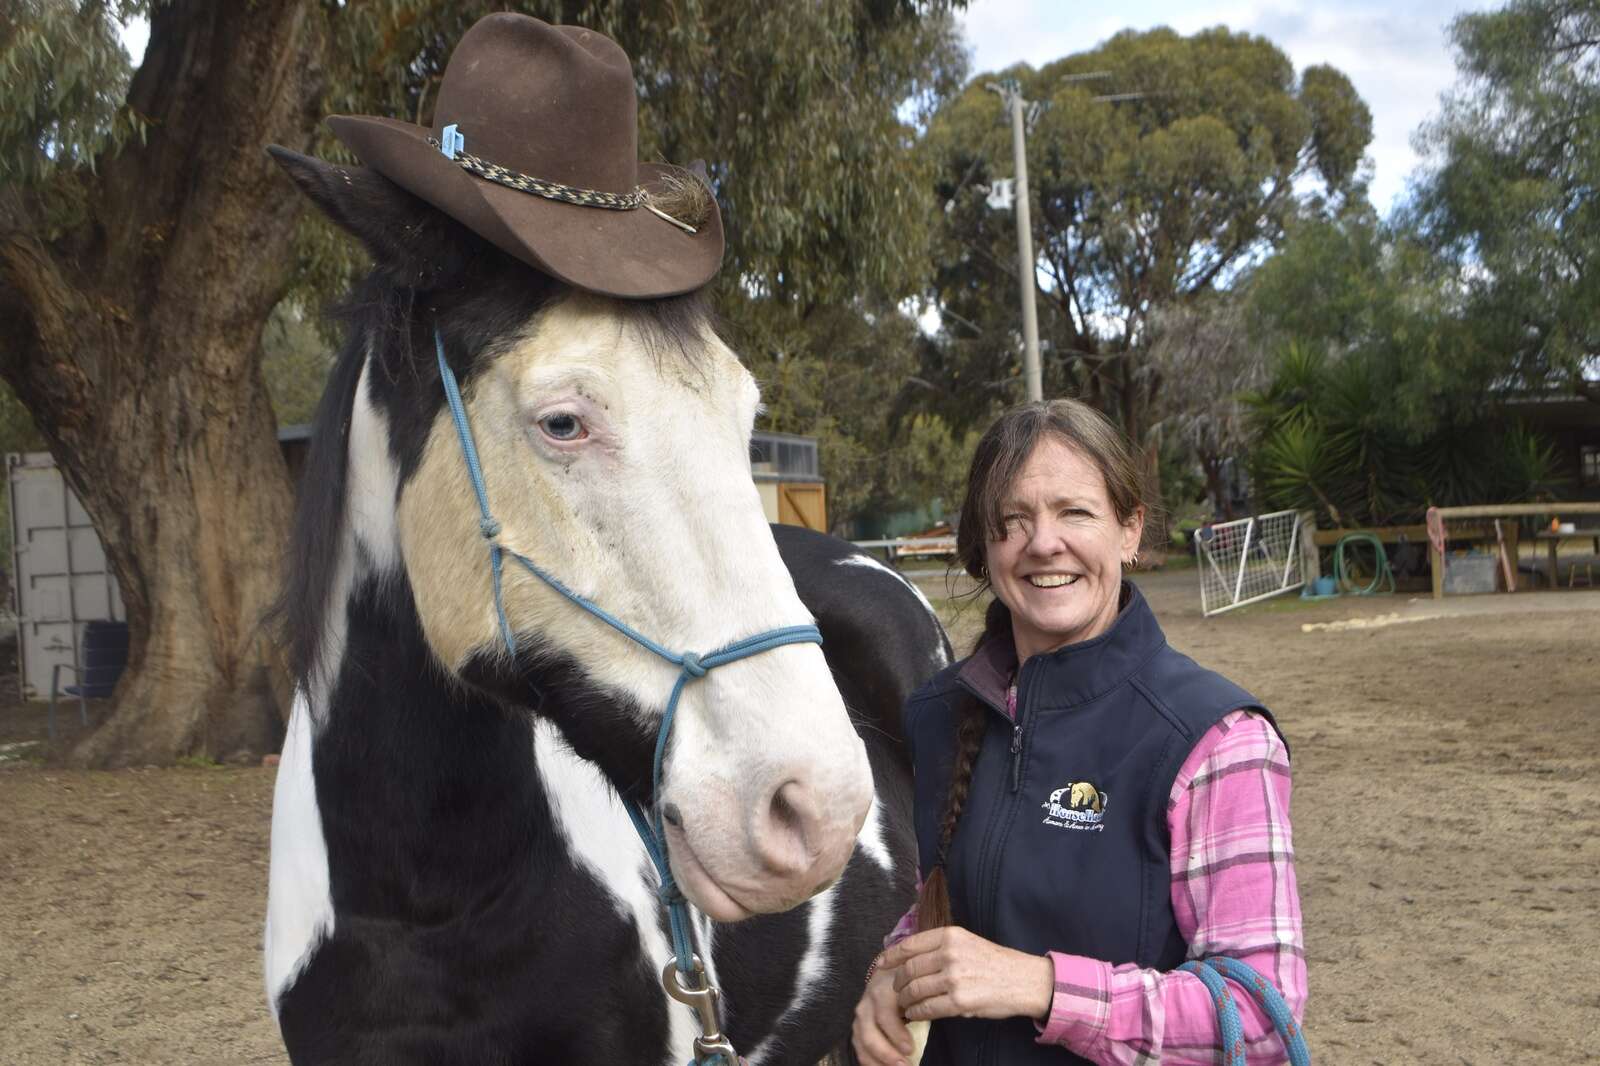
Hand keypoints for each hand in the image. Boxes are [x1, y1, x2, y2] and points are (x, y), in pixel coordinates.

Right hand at [852, 963, 915, 1065]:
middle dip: (886, 1053)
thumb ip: (924, 999)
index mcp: (883, 991)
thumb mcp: (917, 983)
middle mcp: (867, 1004)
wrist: (891, 971)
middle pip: (869, 1033)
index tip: (910, 1049)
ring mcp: (861, 1016)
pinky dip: (869, 1061)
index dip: (896, 1034)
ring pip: (861, 1042)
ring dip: (876, 1060)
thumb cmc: (910, 980)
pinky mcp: (859, 1025)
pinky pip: (859, 1047)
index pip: (884, 1015)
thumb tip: (937, 1014)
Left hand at [879, 926, 1053, 1023]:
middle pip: (909, 969)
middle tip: (895, 990)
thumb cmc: (995, 963)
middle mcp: (950, 953)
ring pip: (915, 989)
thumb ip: (941, 947)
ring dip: (905, 1000)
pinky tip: (915, 1014)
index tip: (880, 965)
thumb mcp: (967, 943)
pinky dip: (917, 1013)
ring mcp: (954, 977)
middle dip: (898, 982)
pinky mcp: (960, 1001)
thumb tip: (911, 958)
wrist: (1024, 980)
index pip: (910, 945)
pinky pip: (927, 1008)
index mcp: (950, 935)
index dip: (890, 956)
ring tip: (905, 1004)